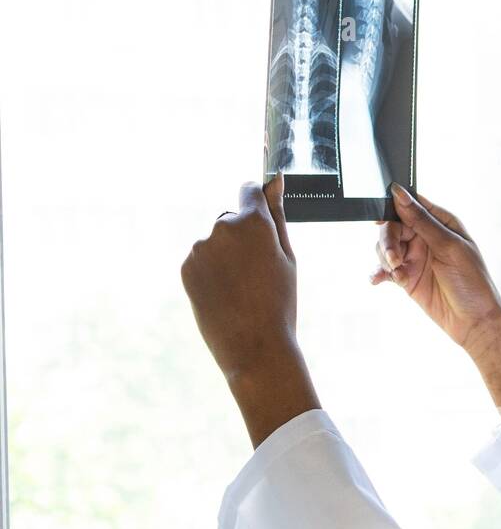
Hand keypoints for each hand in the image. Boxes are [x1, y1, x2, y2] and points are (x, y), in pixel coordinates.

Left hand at [181, 174, 319, 445]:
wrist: (255, 348)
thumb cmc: (280, 302)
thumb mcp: (287, 257)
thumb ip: (278, 215)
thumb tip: (275, 181)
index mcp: (254, 222)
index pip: (249, 191)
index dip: (257, 203)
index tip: (261, 219)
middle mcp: (222, 227)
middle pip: (232, 219)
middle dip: (243, 237)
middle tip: (260, 273)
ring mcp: (200, 248)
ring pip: (216, 242)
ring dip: (226, 257)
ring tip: (243, 290)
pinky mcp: (186, 267)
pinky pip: (202, 261)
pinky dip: (212, 273)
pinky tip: (226, 296)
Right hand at [370, 183, 500, 348]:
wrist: (474, 322)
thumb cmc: (472, 282)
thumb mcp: (449, 247)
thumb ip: (422, 221)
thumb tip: (399, 194)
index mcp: (442, 223)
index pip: (412, 204)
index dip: (394, 207)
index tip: (381, 219)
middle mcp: (426, 237)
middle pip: (393, 226)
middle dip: (388, 241)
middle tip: (394, 259)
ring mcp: (415, 257)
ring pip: (385, 247)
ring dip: (386, 259)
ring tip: (399, 274)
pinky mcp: (406, 277)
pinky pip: (384, 269)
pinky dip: (379, 273)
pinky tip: (377, 280)